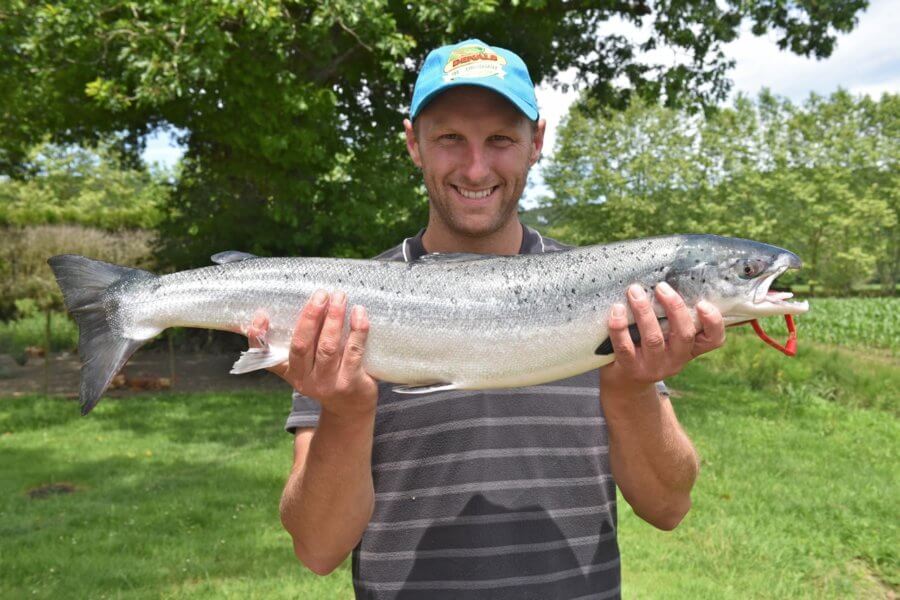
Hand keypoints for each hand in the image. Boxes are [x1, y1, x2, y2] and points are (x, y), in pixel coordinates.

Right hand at [248, 290, 378, 418]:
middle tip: (321, 294)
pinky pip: (353, 351)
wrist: (350, 406)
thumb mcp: (305, 364)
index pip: (265, 355)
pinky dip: (357, 330)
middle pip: (302, 345)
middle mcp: (304, 379)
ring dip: (334, 318)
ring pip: (328, 346)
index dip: (259, 337)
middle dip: (310, 316)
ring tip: (339, 297)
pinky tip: (359, 312)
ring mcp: (327, 383)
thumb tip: (294, 303)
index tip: (261, 314)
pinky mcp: (350, 382)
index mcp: (288, 370)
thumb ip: (298, 341)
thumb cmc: (326, 375)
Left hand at [602, 282, 724, 394]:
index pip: (714, 340)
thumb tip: (667, 276)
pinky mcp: (630, 368)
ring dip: (644, 312)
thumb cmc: (648, 347)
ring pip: (653, 338)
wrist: (626, 381)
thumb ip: (672, 317)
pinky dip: (619, 326)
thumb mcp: (667, 336)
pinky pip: (625, 347)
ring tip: (635, 291)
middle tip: (661, 287)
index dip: (714, 323)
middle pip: (684, 334)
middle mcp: (677, 359)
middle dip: (674, 307)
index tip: (703, 303)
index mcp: (690, 348)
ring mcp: (654, 366)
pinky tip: (616, 309)